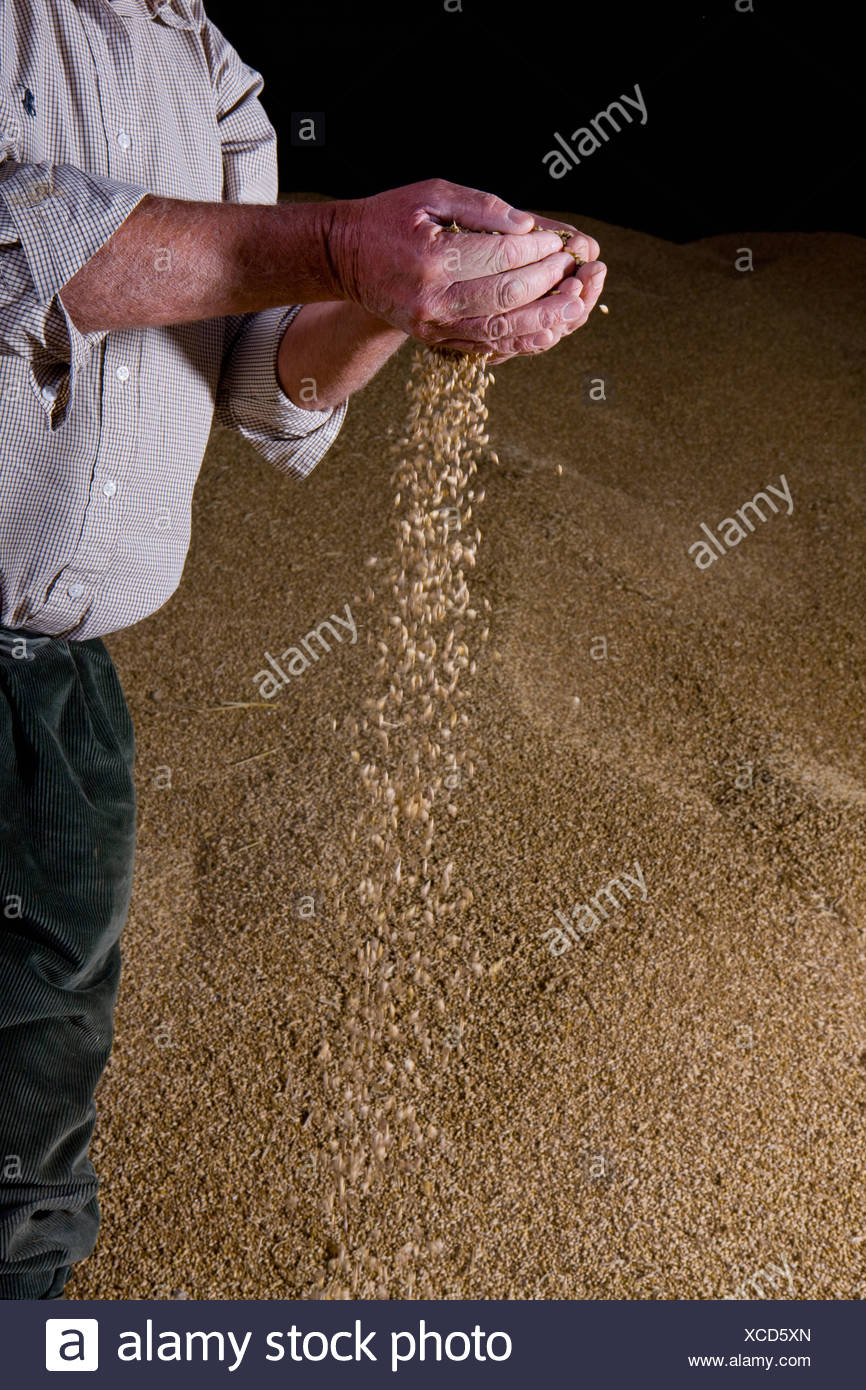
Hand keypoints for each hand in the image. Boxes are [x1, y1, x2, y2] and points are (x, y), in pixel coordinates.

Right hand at [327, 177, 604, 358]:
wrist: (346, 258)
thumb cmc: (391, 218)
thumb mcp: (431, 194)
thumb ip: (481, 207)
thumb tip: (527, 224)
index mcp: (432, 259)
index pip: (500, 257)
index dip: (537, 248)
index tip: (558, 240)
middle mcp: (433, 300)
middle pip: (507, 295)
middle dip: (548, 281)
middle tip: (574, 268)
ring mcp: (434, 327)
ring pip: (503, 330)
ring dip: (546, 318)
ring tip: (576, 303)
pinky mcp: (437, 340)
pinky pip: (488, 348)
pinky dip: (523, 341)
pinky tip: (549, 328)